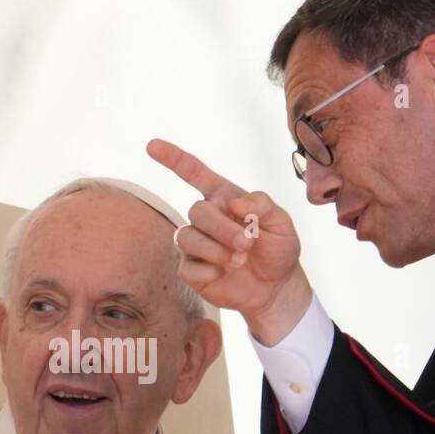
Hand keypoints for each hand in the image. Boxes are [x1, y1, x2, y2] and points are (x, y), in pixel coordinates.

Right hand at [147, 138, 311, 344]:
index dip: (174, 159)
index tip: (152, 145)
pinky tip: (224, 275)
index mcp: (224, 198)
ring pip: (186, 238)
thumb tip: (234, 204)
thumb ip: (262, 205)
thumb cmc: (277, 249)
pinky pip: (187, 267)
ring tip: (239, 261)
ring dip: (215, 251)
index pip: (195, 173)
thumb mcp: (281, 222)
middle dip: (221, 229)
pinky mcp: (191, 270)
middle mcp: (207, 218)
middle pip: (197, 211)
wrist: (276, 287)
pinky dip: (209, 272)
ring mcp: (196, 244)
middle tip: (246, 245)